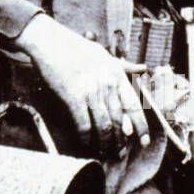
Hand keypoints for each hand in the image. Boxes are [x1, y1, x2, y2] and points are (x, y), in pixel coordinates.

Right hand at [16, 14, 149, 156]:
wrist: (49, 41)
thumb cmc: (75, 48)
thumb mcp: (103, 54)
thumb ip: (123, 66)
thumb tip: (143, 69)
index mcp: (116, 74)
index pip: (134, 106)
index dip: (141, 127)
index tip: (144, 141)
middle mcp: (107, 84)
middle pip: (120, 121)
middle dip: (121, 140)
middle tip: (120, 152)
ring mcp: (91, 91)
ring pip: (104, 126)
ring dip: (105, 143)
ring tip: (105, 151)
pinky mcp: (73, 97)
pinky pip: (84, 125)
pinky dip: (87, 138)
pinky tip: (87, 143)